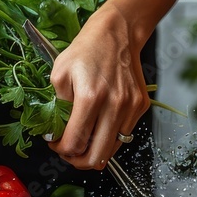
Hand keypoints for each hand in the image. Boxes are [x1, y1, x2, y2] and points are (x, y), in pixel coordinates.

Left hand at [49, 6, 150, 169]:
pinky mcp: (140, 107)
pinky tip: (100, 126)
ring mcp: (131, 108)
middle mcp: (114, 105)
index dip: (61, 150)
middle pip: (97, 156)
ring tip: (84, 141)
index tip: (56, 145)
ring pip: (112, 149)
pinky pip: (124, 134)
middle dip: (79, 161)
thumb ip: (58, 107)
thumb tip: (57, 134)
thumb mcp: (59, 74)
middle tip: (69, 153)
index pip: (75, 143)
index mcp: (90, 97)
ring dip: (95, 150)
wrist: (117, 35)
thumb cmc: (86, 51)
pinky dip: (110, 137)